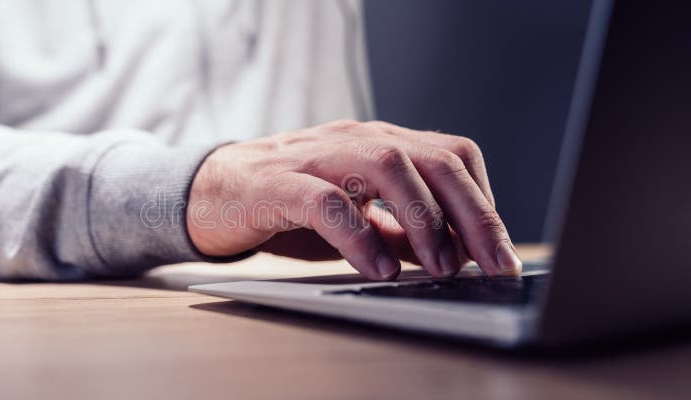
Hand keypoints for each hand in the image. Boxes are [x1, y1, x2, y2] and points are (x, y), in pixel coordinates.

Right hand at [187, 120, 520, 280]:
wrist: (210, 190)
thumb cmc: (286, 203)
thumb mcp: (355, 216)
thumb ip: (398, 229)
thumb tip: (453, 254)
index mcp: (378, 144)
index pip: (450, 156)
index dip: (482, 202)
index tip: (499, 252)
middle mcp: (353, 140)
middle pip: (431, 159)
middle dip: (471, 213)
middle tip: (492, 264)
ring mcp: (315, 157)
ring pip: (386, 165)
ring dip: (424, 219)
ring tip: (441, 267)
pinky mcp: (276, 183)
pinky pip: (326, 202)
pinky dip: (360, 235)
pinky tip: (378, 271)